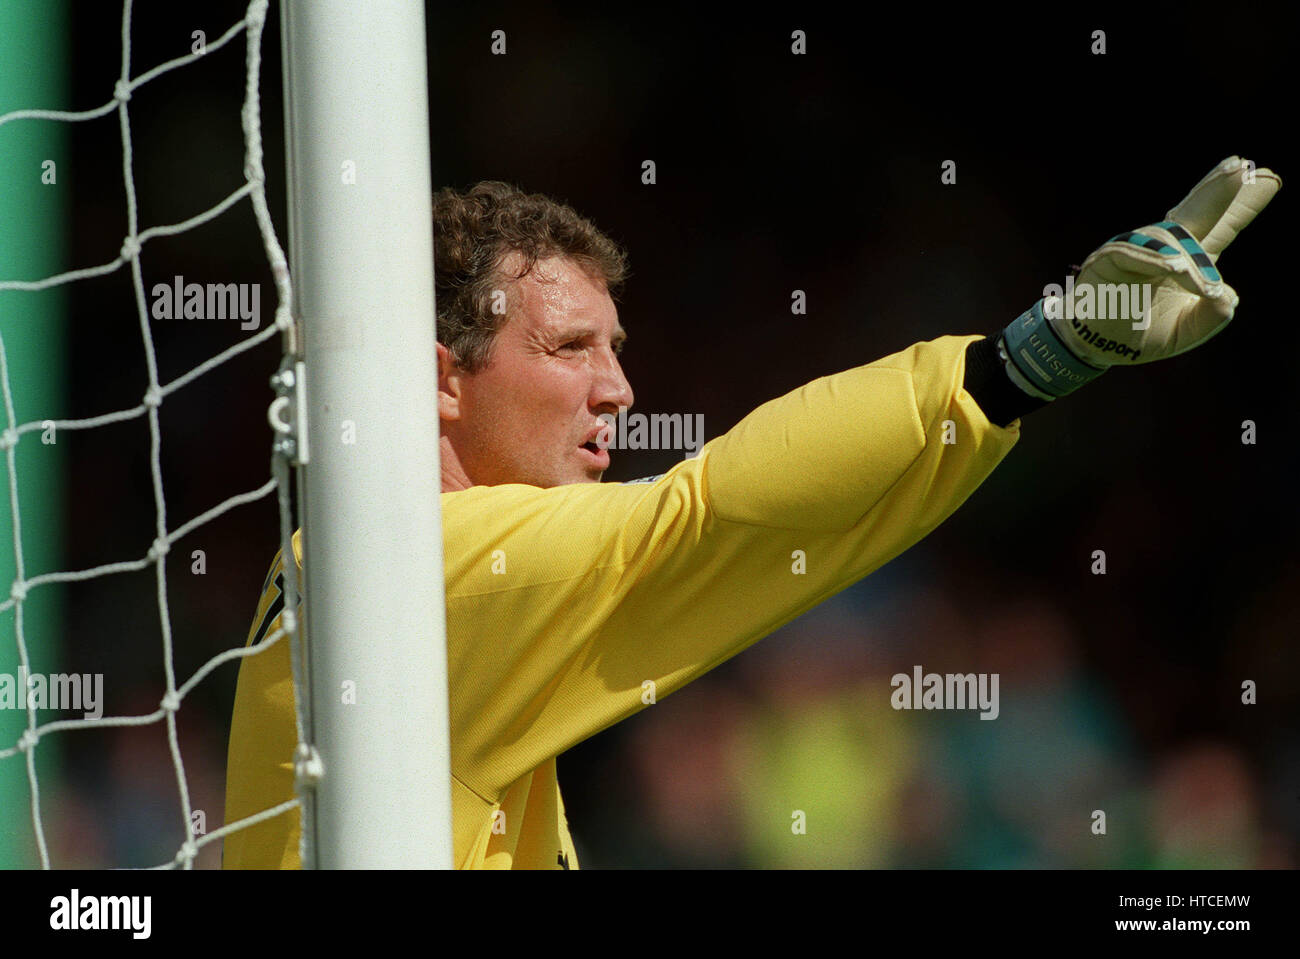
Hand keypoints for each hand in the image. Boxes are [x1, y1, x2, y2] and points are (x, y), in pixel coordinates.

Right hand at [1000, 157, 1280, 397]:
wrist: (1093, 349)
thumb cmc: (1137, 335)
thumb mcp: (1184, 332)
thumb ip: (1210, 318)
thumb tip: (1227, 296)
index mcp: (1188, 261)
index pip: (1220, 226)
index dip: (1243, 204)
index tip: (1270, 176)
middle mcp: (1164, 248)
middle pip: (1196, 211)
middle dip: (1219, 189)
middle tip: (1244, 166)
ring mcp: (1136, 249)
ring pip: (1168, 242)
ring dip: (1190, 263)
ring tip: (1205, 287)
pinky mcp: (1108, 259)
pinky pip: (1133, 254)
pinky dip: (1156, 262)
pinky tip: (1176, 268)